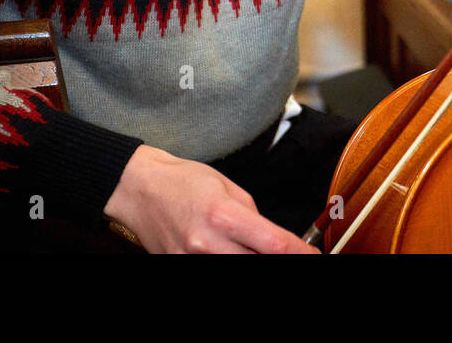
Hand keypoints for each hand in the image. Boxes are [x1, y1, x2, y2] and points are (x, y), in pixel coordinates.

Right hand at [104, 145, 318, 253]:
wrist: (138, 188)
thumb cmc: (183, 181)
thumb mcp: (228, 187)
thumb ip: (253, 216)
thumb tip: (273, 239)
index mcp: (223, 214)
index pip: (273, 243)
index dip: (298, 253)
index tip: (312, 256)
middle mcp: (207, 242)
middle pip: (256, 262)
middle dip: (275, 259)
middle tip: (284, 253)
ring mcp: (190, 260)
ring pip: (235, 268)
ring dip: (249, 259)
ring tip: (248, 247)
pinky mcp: (177, 266)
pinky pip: (211, 270)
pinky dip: (226, 260)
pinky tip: (227, 251)